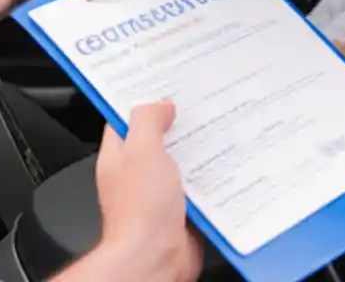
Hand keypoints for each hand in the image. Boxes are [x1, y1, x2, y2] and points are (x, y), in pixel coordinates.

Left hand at [67, 101, 201, 281]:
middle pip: (159, 138)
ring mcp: (160, 192)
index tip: (164, 85)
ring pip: (183, 161)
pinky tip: (224, 166)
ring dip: (199, 151)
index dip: (144, 100)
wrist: (155, 259)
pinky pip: (200, 185)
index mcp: (120, 155)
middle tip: (198, 106)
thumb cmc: (139, 212)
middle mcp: (138, 173)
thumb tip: (160, 104)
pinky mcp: (183, 209)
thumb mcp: (140, 151)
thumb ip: (147, 121)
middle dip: (179, 124)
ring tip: (216, 131)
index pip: (127, 118)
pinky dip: (212, 177)